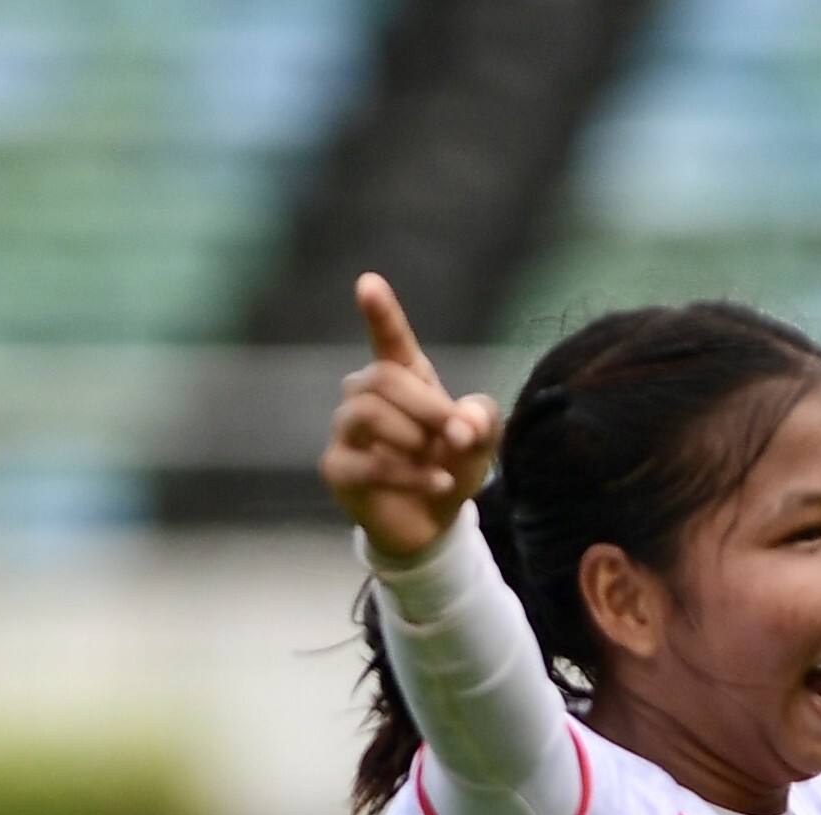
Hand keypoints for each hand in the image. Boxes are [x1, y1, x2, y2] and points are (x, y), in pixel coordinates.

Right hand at [321, 273, 500, 556]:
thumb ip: (483, 421)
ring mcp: (346, 431)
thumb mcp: (481, 444)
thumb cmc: (451, 468)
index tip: (368, 283)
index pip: (388, 340)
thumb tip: (462, 423)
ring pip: (366, 412)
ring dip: (413, 436)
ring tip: (438, 459)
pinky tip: (438, 483)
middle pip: (382, 378)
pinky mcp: (337, 468)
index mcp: (404, 378)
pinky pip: (368, 462)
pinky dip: (410, 474)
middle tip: (458, 435)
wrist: (433, 524)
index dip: (380, 312)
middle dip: (427, 405)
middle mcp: (366, 396)